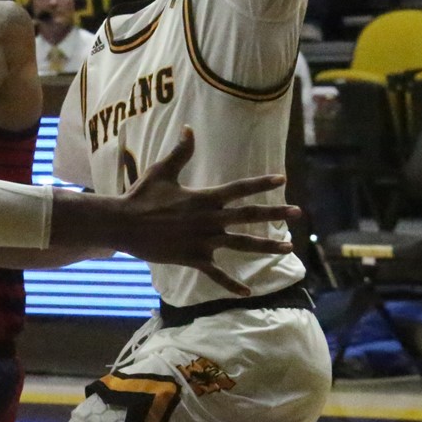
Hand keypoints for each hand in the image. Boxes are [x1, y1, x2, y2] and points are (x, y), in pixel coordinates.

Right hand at [74, 128, 299, 295]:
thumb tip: (189, 128)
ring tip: (288, 248)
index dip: (261, 183)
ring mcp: (203, 241)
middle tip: (298, 213)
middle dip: (276, 214)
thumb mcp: (162, 171)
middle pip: (249, 215)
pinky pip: (216, 274)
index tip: (281, 180)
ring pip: (242, 244)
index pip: (239, 188)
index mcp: (204, 197)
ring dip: (267, 246)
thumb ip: (180, 152)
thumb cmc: (141, 196)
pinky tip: (247, 293)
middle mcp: (209, 219)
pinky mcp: (193, 259)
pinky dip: (232, 285)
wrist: (123, 224)